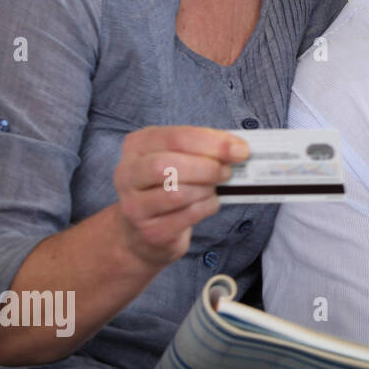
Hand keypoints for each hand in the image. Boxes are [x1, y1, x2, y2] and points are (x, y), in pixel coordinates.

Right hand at [110, 126, 249, 267]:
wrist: (144, 229)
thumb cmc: (170, 184)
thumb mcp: (180, 157)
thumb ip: (205, 149)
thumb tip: (239, 149)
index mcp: (137, 145)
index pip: (175, 137)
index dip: (212, 142)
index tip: (241, 150)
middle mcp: (127, 173)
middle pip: (167, 166)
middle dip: (207, 167)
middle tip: (227, 171)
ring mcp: (134, 205)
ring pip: (177, 193)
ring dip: (207, 189)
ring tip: (215, 187)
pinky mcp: (150, 231)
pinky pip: (187, 215)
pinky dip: (207, 207)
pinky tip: (208, 203)